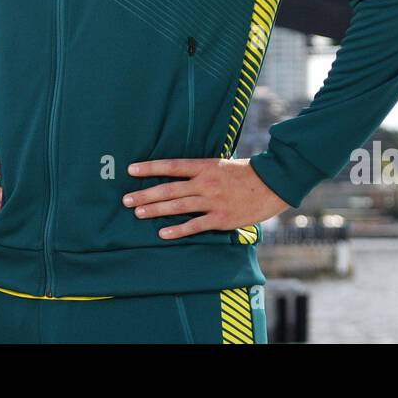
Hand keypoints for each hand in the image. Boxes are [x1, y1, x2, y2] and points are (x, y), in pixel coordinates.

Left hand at [122, 157, 289, 238]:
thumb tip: (179, 172)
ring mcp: (212, 201)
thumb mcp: (221, 164)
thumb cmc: (244, 174)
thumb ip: (200, 170)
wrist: (271, 186)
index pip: (171, 166)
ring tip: (137, 213)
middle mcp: (205, 183)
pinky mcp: (220, 219)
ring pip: (178, 207)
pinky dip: (177, 230)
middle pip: (169, 189)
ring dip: (155, 210)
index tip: (131, 170)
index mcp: (205, 166)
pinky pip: (195, 225)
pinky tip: (162, 233)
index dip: (150, 168)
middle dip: (145, 194)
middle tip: (126, 199)